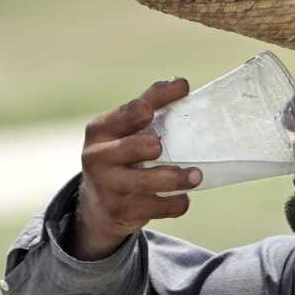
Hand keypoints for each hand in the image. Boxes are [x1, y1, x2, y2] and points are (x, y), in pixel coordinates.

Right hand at [71, 78, 201, 260]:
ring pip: (151, 181)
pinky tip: (181, 197)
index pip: (132, 110)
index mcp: (99, 130)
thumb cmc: (119, 156)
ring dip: (179, 178)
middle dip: (154, 146)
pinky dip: (177, 203)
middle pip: (137, 146)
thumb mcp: (124, 130)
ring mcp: (110, 187)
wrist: (98, 205)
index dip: (158, 100)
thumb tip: (181, 82)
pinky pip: (160, 207)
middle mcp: (98, 158)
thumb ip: (149, 104)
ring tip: (196, 175)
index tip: (184, 90)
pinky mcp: (124, 212)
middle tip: (163, 146)